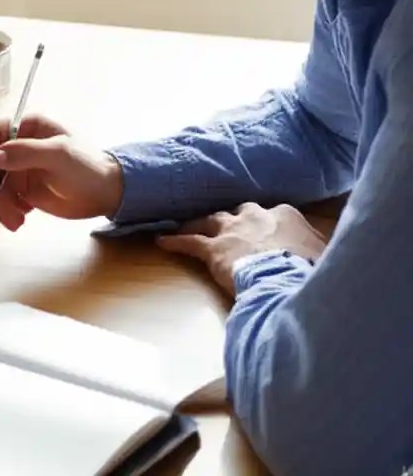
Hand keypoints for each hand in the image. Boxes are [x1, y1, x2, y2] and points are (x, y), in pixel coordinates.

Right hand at [0, 115, 124, 231]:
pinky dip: (6, 211)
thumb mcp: (59, 155)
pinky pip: (1, 199)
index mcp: (24, 127)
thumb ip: (26, 153)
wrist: (106, 194)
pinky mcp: (20, 188)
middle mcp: (16, 144)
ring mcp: (17, 167)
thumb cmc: (87, 166)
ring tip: (16, 222)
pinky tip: (21, 219)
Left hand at [157, 202, 327, 296]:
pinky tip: (161, 241)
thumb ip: (321, 253)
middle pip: (240, 211)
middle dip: (234, 219)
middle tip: (227, 226)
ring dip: (200, 224)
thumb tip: (329, 258)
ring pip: (211, 220)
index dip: (268, 226)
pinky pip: (189, 242)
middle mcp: (256, 216)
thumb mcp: (326, 258)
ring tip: (188, 226)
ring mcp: (233, 230)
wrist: (287, 279)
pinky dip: (175, 241)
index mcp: (287, 216)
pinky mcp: (213, 249)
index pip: (275, 215)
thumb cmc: (311, 271)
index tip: (267, 234)